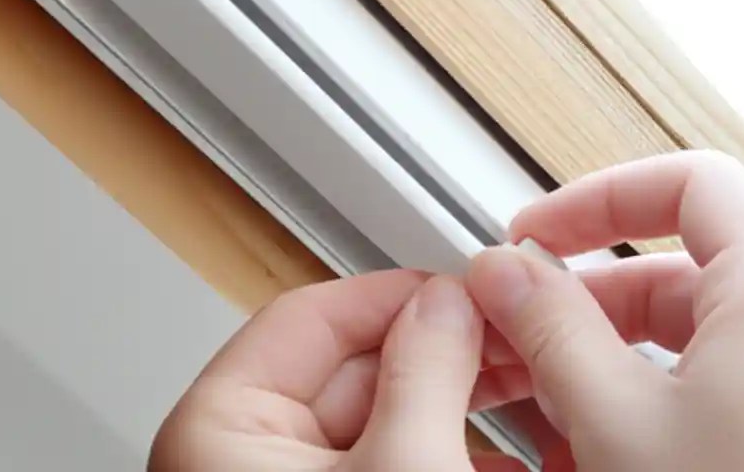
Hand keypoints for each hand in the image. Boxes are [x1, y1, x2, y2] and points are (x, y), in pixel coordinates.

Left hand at [150, 270, 530, 470]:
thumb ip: (424, 372)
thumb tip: (449, 304)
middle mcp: (244, 459)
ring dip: (457, 408)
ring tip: (524, 389)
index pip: (308, 317)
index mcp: (219, 432)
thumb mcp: (401, 469)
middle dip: (443, 354)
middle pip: (354, 368)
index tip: (466, 290)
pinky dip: (444, 455)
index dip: (397, 294)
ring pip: (382, 422)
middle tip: (511, 337)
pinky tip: (504, 457)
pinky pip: (390, 466)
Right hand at [466, 151, 743, 470]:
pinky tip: (581, 434)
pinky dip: (639, 389)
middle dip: (583, 292)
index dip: (599, 197)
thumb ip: (546, 325)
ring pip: (684, 329)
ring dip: (600, 348)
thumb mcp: (610, 418)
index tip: (535, 234)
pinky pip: (704, 380)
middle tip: (513, 320)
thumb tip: (503, 269)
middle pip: (677, 263)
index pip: (690, 184)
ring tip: (534, 391)